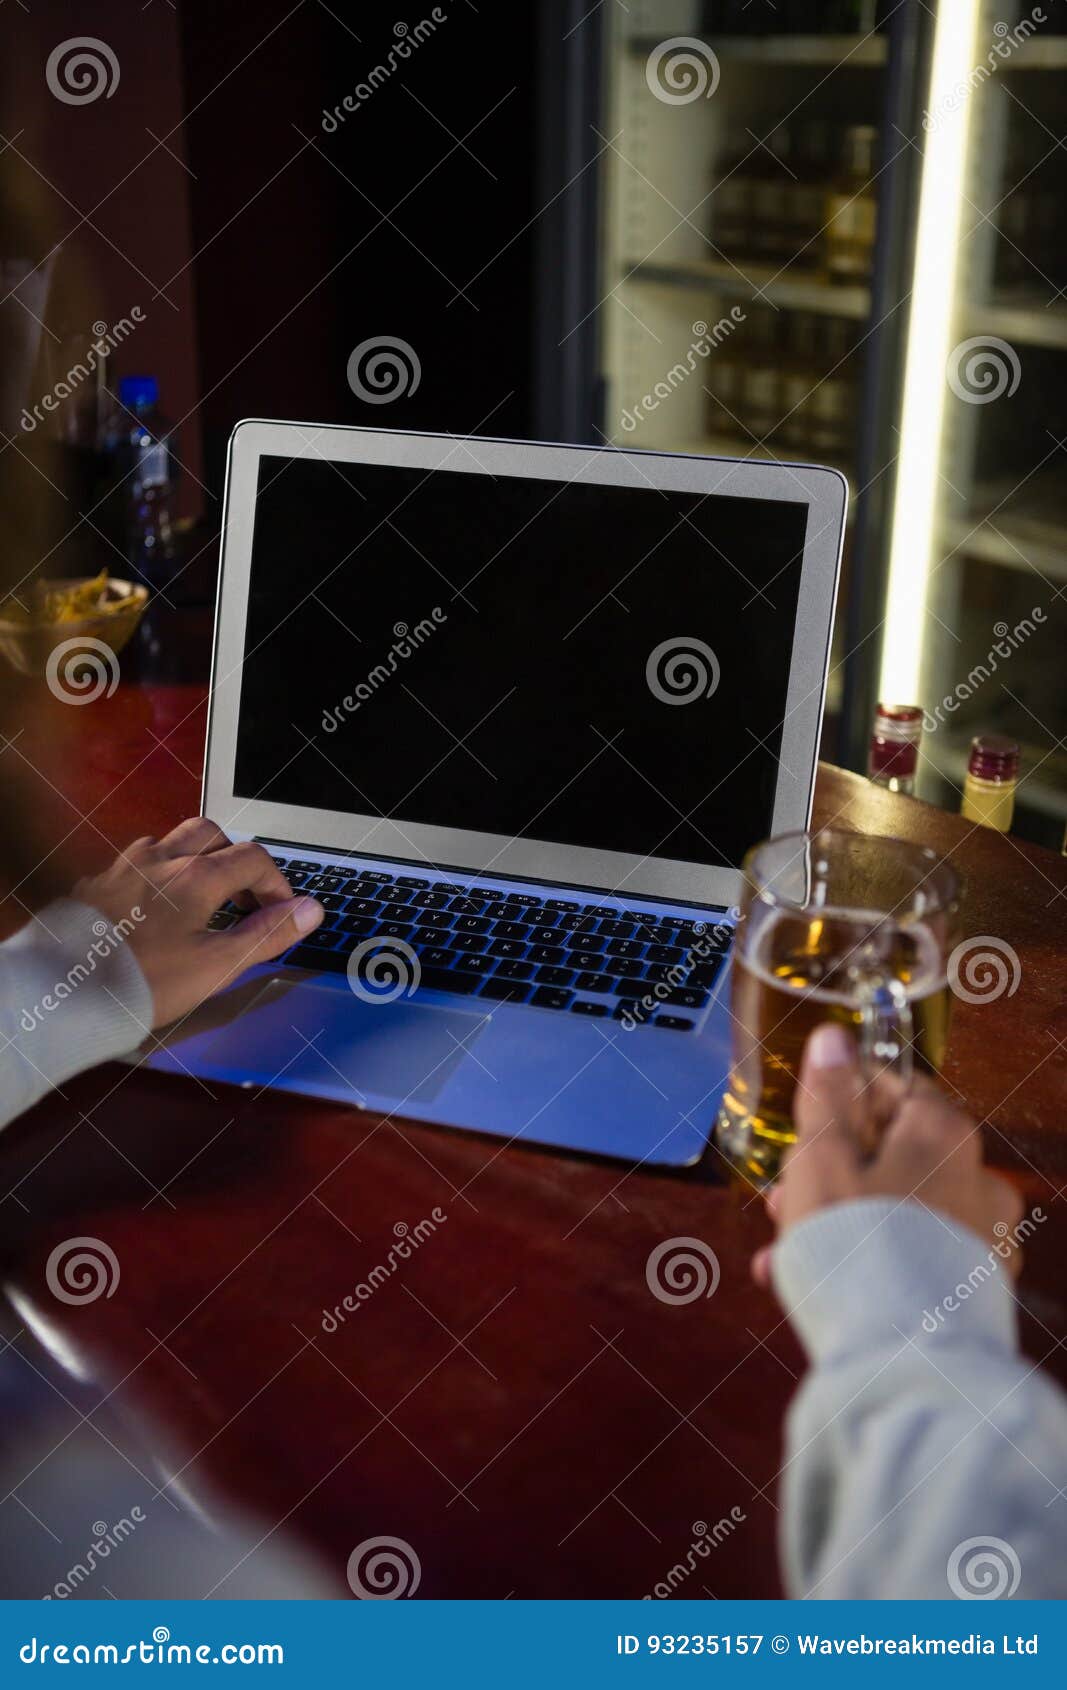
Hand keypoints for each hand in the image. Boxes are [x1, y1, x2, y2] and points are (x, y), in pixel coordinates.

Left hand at [73, 817, 323, 1027]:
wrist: (63, 993)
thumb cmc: (142, 983)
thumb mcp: (217, 966)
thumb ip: (266, 935)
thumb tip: (309, 911)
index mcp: (195, 877)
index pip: (253, 860)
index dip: (276, 884)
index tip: (281, 912)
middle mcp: (159, 861)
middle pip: (210, 835)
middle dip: (234, 859)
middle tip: (242, 898)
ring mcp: (122, 868)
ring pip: (168, 843)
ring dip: (193, 861)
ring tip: (198, 901)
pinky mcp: (93, 884)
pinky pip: (132, 864)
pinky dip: (155, 876)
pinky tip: (152, 909)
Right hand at [751, 1022, 1022, 1290]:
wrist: (901, 1360)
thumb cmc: (853, 1244)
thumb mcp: (820, 1157)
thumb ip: (827, 1094)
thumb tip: (834, 1038)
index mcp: (944, 1132)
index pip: (893, 1088)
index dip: (839, 1105)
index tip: (802, 1133)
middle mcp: (978, 1179)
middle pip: (893, 1155)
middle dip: (830, 1175)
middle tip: (782, 1204)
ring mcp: (984, 1239)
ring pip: (898, 1211)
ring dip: (839, 1224)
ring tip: (783, 1258)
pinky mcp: (976, 1292)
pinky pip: (913, 1259)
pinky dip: (868, 1264)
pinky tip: (815, 1290)